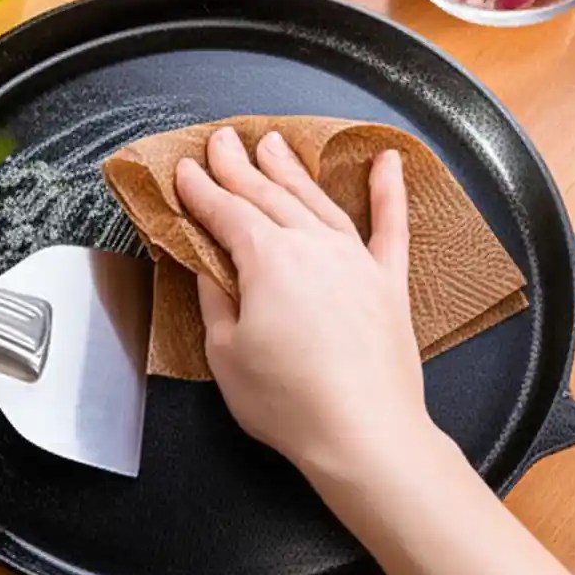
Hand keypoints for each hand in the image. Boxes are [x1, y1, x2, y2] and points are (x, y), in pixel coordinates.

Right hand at [178, 128, 574, 574]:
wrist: (363, 434)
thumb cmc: (287, 402)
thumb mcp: (225, 352)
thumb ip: (215, 297)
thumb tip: (205, 263)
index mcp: (267, 260)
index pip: (226, 212)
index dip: (201, 190)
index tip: (184, 171)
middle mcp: (312, 246)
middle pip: (269, 195)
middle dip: (240, 166)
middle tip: (222, 140)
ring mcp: (355, 261)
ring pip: (317, 201)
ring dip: (292, 169)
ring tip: (273, 145)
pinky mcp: (387, 283)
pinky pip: (390, 227)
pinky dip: (388, 192)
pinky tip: (388, 162)